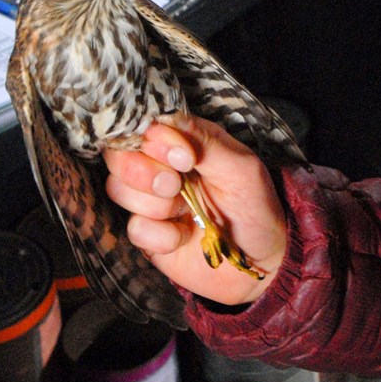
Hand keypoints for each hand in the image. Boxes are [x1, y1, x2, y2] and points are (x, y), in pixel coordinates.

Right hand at [103, 114, 286, 305]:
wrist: (261, 261)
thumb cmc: (256, 207)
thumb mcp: (241, 168)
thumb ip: (204, 141)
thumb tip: (166, 119)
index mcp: (183, 142)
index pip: (144, 127)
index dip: (153, 141)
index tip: (185, 158)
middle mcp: (161, 167)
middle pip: (119, 156)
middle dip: (144, 172)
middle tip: (177, 186)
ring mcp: (151, 201)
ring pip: (118, 190)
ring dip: (156, 205)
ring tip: (187, 212)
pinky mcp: (148, 235)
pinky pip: (134, 229)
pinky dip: (161, 236)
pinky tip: (184, 237)